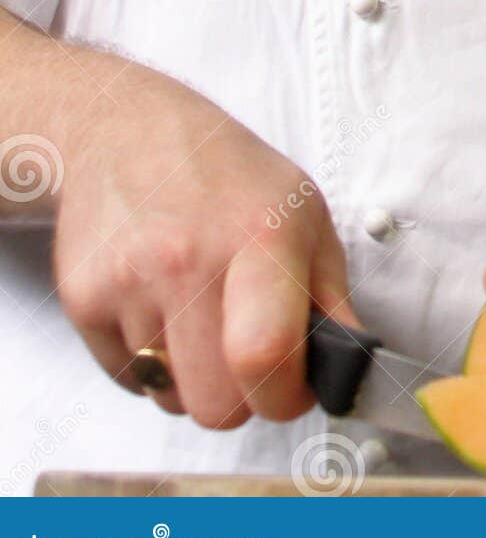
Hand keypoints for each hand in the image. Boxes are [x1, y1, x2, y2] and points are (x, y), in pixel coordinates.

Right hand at [53, 58, 362, 428]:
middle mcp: (187, 258)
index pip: (264, 356)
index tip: (293, 386)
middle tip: (246, 353)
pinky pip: (128, 381)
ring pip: (172, 401)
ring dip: (193, 377)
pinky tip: (160, 307)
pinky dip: (150, 362)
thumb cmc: (224, 173)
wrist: (126, 130)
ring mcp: (127, 281)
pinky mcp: (83, 300)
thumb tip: (350, 372)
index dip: (286, 396)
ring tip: (200, 313)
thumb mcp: (303, 211)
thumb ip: (333, 298)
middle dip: (242, 396)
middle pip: (217, 407)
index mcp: (257, 235)